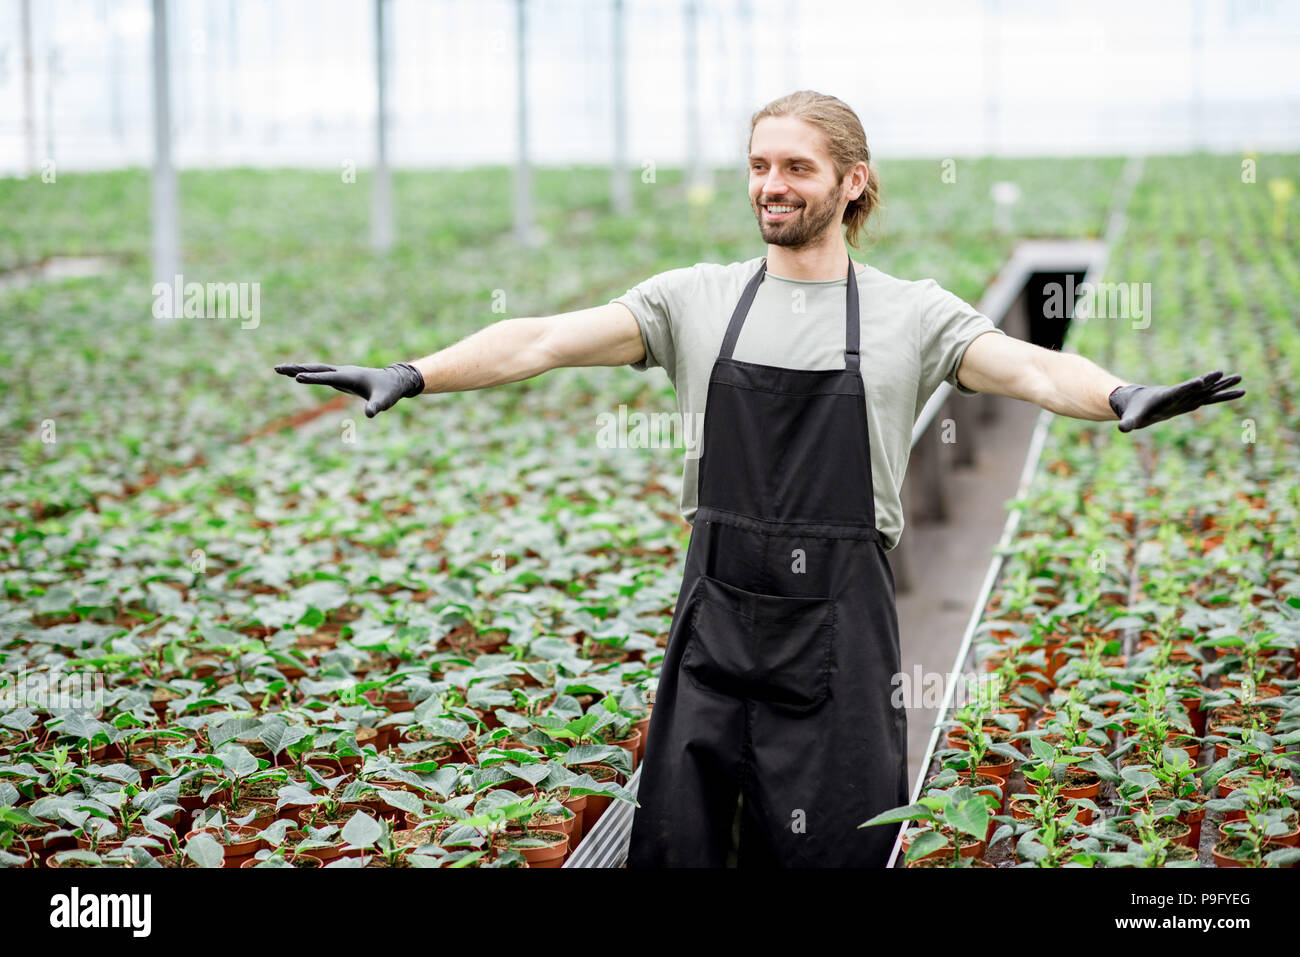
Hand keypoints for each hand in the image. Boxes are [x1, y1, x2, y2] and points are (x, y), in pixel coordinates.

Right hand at [274, 362, 424, 417]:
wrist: (393, 381)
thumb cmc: (388, 392)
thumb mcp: (384, 401)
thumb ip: (377, 406)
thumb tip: (370, 414)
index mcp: (350, 377)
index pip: (328, 377)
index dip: (313, 378)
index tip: (297, 377)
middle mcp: (342, 372)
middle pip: (316, 369)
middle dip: (297, 368)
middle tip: (277, 368)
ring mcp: (339, 374)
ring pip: (316, 370)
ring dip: (297, 369)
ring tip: (278, 369)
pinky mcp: (339, 378)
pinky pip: (319, 374)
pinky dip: (306, 373)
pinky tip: (296, 375)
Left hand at [1108, 370, 1243, 432]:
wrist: (1139, 403)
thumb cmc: (1136, 410)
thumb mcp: (1132, 417)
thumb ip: (1128, 422)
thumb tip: (1122, 429)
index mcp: (1166, 396)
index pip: (1179, 390)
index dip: (1188, 386)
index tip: (1200, 381)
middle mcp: (1180, 394)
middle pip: (1198, 386)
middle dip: (1210, 380)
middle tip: (1222, 373)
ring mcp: (1189, 397)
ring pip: (1209, 390)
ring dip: (1223, 385)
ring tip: (1240, 377)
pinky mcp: (1194, 401)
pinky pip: (1212, 398)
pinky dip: (1225, 395)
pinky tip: (1240, 391)